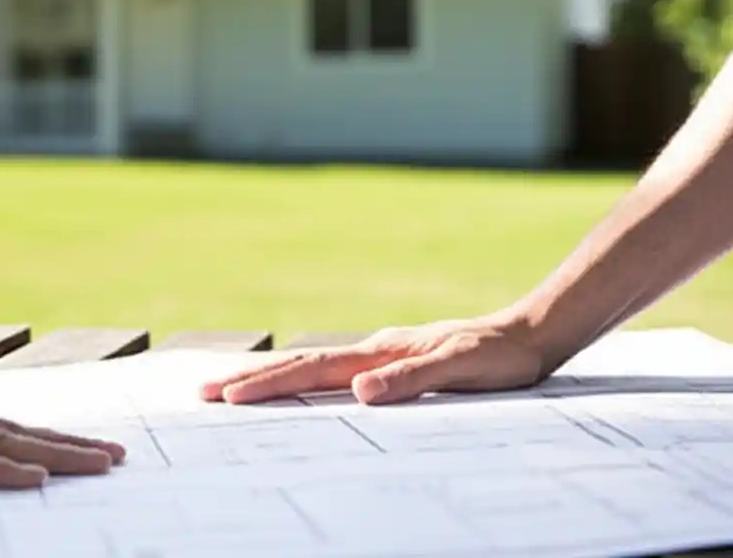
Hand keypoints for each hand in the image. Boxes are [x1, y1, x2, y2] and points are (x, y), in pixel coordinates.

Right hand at [201, 315, 547, 404]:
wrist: (528, 335)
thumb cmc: (499, 358)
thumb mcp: (460, 370)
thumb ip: (410, 380)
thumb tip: (359, 391)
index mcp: (378, 352)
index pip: (311, 370)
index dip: (267, 385)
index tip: (227, 397)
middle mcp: (371, 350)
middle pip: (298, 365)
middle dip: (249, 379)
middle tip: (203, 392)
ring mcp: (378, 354)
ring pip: (311, 366)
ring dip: (268, 379)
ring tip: (230, 388)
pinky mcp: (389, 362)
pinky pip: (331, 372)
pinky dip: (299, 379)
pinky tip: (293, 387)